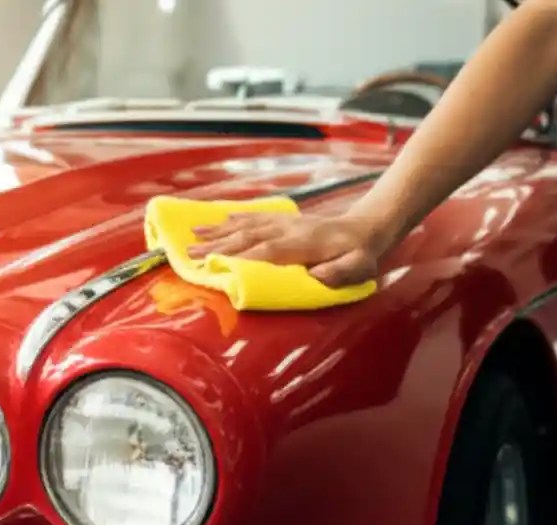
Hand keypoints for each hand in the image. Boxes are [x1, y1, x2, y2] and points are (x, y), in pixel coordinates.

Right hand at [186, 213, 392, 287]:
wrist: (366, 228)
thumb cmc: (360, 255)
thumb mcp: (359, 267)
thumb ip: (339, 273)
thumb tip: (317, 276)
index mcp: (303, 243)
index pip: (267, 250)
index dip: (241, 256)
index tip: (215, 264)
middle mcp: (288, 229)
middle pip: (248, 236)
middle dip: (218, 245)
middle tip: (190, 254)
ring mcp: (285, 222)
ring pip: (247, 224)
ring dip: (219, 230)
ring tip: (193, 235)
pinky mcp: (284, 219)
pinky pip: (254, 217)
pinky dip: (234, 219)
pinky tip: (219, 221)